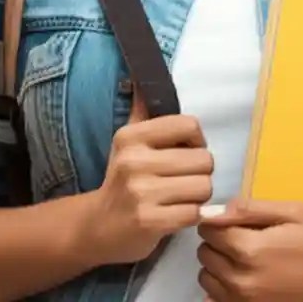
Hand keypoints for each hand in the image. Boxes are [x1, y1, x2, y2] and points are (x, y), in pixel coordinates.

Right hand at [80, 95, 213, 265]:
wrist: (98, 226)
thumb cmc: (121, 180)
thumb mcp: (126, 143)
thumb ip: (141, 111)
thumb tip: (141, 77)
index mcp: (131, 137)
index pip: (189, 125)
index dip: (197, 142)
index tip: (185, 153)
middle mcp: (134, 161)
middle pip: (203, 160)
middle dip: (200, 174)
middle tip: (183, 181)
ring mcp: (140, 192)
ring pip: (203, 187)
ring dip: (198, 197)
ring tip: (179, 198)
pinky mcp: (149, 220)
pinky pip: (194, 213)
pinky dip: (190, 216)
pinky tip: (174, 215)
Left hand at [197, 198, 302, 300]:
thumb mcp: (295, 213)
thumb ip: (250, 208)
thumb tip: (212, 211)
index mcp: (250, 249)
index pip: (208, 229)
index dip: (220, 221)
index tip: (237, 223)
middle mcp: (240, 280)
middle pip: (204, 253)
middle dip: (219, 242)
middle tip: (244, 240)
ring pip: (206, 278)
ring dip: (218, 266)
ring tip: (246, 261)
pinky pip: (216, 301)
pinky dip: (223, 290)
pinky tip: (245, 281)